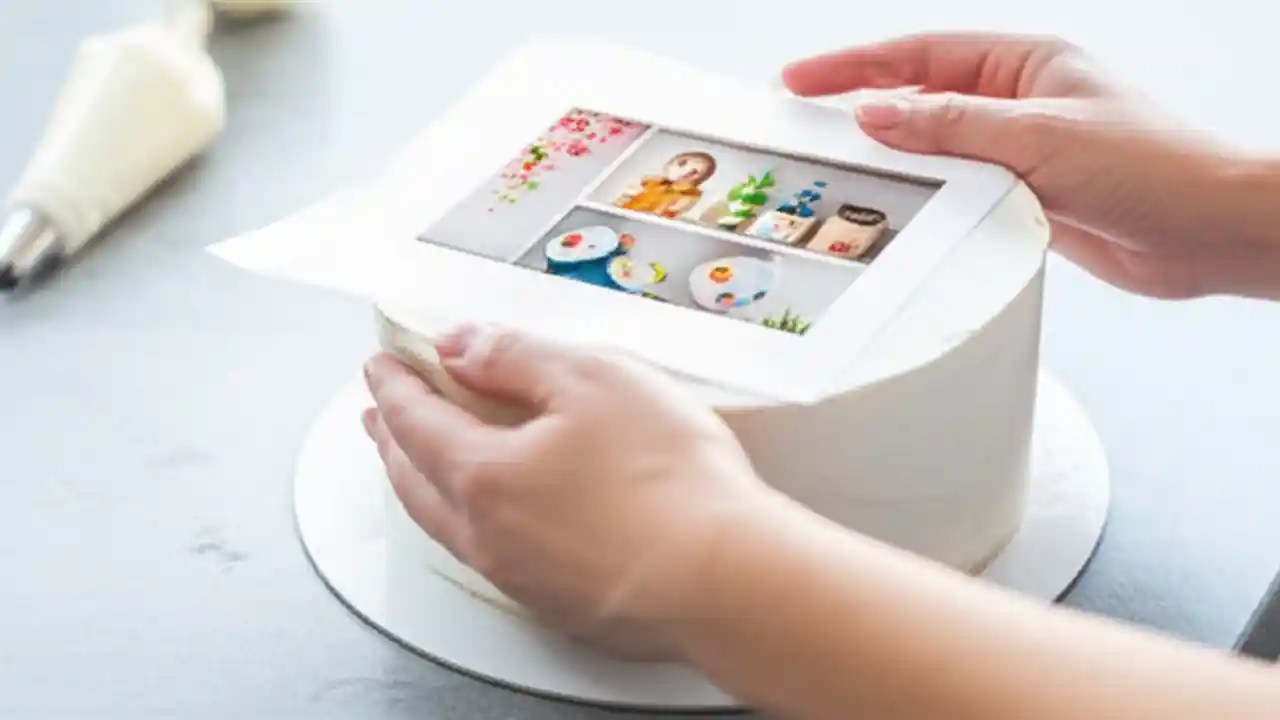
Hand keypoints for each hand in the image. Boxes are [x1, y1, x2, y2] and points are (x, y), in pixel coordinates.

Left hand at [362, 325, 778, 657]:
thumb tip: (457, 345)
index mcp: (482, 474)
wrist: (726, 581)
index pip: (415, 421)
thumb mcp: (592, 379)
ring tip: (418, 465)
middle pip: (414, 480)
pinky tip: (491, 519)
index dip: (393, 387)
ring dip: (421, 486)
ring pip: (445, 525)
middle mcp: (487, 534)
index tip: (379, 366)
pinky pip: (488, 555)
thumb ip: (515, 357)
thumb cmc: (668, 479)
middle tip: (377, 417)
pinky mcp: (559, 604)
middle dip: (390, 441)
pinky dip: (467, 523)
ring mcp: (521, 576)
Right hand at [783, 33, 1279, 298]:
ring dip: (890, 161)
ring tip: (834, 172)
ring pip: (934, 151)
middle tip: (799, 122)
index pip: (921, 55)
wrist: (1208, 234)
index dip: (855, 65)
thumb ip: (953, 127)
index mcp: (1025, 63)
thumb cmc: (1152, 166)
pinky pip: (958, 193)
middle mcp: (1017, 102)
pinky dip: (925, 201)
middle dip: (860, 108)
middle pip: (919, 98)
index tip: (800, 78)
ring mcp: (1018, 151)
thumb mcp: (1041, 136)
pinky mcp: (1023, 197)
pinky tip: (895, 211)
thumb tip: (876, 113)